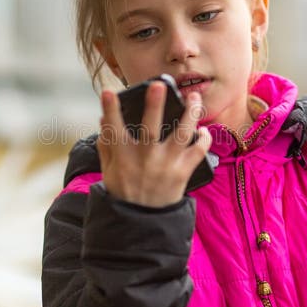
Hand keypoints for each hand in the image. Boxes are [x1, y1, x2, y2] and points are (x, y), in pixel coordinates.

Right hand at [96, 81, 211, 206]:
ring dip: (190, 113)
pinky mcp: (183, 172)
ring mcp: (166, 165)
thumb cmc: (124, 190)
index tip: (108, 91)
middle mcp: (144, 158)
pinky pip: (198, 151)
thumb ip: (106, 144)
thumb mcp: (109, 169)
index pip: (113, 129)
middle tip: (158, 85)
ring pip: (181, 134)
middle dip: (154, 105)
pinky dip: (204, 138)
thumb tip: (102, 118)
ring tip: (194, 97)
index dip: (109, 109)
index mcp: (122, 156)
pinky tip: (203, 130)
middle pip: (150, 127)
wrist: (143, 221)